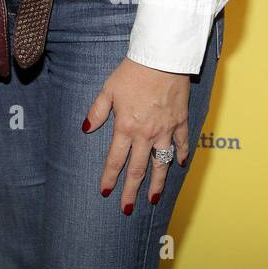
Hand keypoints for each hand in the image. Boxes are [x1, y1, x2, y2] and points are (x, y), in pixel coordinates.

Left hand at [82, 57, 189, 211]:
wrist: (162, 59)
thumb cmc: (132, 72)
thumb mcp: (108, 89)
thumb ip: (97, 111)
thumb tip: (86, 129)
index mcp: (126, 127)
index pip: (115, 160)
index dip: (109, 178)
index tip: (105, 192)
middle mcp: (146, 134)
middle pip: (138, 169)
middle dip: (131, 191)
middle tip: (126, 209)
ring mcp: (166, 130)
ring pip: (161, 163)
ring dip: (157, 183)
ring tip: (153, 199)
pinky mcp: (181, 122)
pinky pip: (182, 144)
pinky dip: (180, 155)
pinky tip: (178, 165)